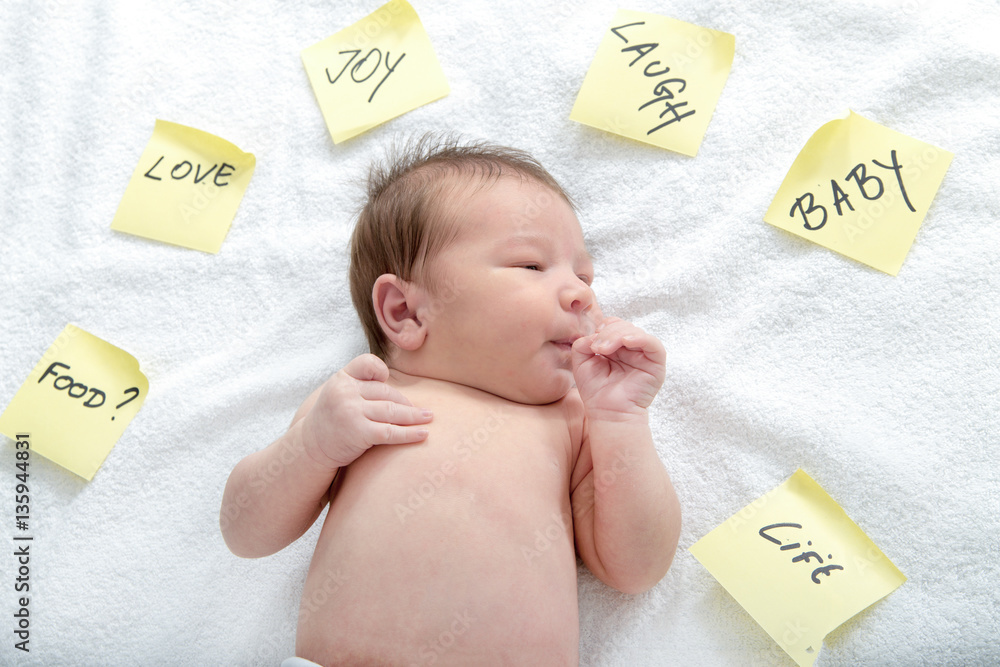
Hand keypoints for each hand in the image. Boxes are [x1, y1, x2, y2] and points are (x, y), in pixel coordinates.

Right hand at [301, 354, 431, 468]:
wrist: (311, 447)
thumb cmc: (332, 419)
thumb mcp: (339, 393)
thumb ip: (360, 384)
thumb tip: (395, 382)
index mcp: (342, 378)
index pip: (368, 364)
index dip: (381, 371)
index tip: (388, 381)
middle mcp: (346, 392)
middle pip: (386, 392)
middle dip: (404, 403)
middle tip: (420, 411)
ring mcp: (351, 411)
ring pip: (392, 411)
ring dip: (414, 416)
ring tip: (428, 418)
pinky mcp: (358, 432)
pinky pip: (391, 432)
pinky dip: (410, 433)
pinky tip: (423, 434)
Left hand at [571, 317, 665, 418]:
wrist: (607, 412)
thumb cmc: (595, 390)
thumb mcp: (581, 362)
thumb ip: (583, 343)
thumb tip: (595, 334)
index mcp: (616, 347)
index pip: (614, 325)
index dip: (604, 327)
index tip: (593, 340)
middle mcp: (631, 349)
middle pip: (624, 326)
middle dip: (608, 332)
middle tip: (596, 348)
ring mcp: (644, 356)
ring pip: (636, 332)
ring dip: (617, 335)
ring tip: (604, 349)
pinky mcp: (656, 364)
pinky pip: (653, 344)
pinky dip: (639, 338)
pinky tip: (626, 342)